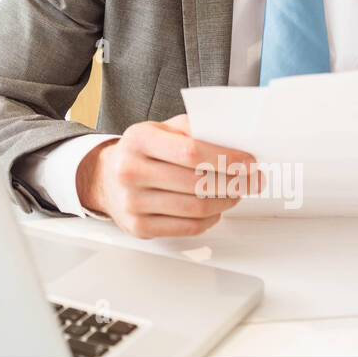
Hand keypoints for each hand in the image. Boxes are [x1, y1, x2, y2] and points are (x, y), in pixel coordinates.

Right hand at [76, 114, 262, 237]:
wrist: (105, 177)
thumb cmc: (141, 152)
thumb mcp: (161, 129)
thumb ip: (193, 129)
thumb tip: (233, 139)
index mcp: (138, 139)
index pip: (191, 151)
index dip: (226, 158)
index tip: (249, 162)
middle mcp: (131, 170)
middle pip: (196, 183)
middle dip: (234, 182)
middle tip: (251, 180)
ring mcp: (133, 202)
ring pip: (196, 208)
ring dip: (225, 202)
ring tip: (235, 192)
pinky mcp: (139, 226)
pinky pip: (188, 227)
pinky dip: (210, 219)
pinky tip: (215, 208)